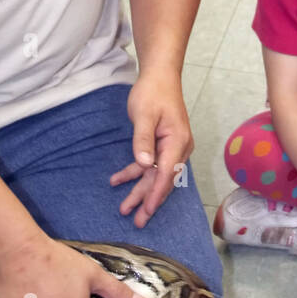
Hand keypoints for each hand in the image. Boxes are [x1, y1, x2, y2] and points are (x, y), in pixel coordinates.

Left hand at [109, 68, 192, 227]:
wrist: (160, 76)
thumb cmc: (153, 92)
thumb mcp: (143, 114)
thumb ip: (143, 140)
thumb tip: (144, 165)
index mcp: (177, 142)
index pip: (166, 174)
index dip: (156, 194)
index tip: (147, 211)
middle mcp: (178, 149)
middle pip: (162, 180)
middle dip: (148, 200)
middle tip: (137, 221)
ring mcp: (172, 148)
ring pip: (155, 175)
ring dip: (139, 190)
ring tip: (124, 209)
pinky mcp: (163, 146)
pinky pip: (150, 164)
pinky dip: (134, 172)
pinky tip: (118, 180)